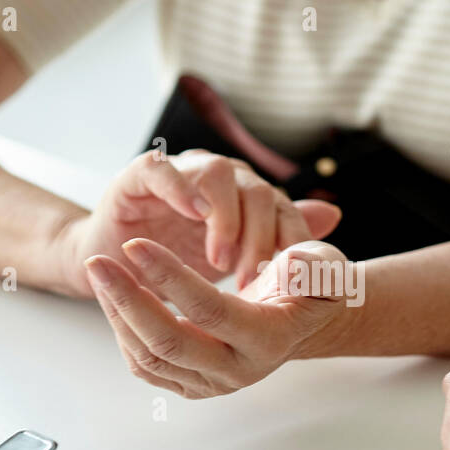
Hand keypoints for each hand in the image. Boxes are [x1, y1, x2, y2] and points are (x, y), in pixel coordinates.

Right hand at [59, 150, 340, 295]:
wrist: (116, 269)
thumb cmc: (177, 264)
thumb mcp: (235, 264)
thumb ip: (278, 239)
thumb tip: (333, 215)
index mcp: (244, 195)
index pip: (281, 207)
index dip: (289, 240)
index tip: (288, 281)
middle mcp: (219, 176)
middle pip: (256, 191)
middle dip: (260, 237)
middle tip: (252, 278)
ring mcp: (181, 170)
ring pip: (219, 174)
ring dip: (225, 219)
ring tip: (219, 262)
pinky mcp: (140, 174)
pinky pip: (164, 168)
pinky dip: (182, 187)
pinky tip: (194, 213)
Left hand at [87, 238, 351, 397]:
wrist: (300, 320)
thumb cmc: (309, 287)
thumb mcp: (326, 268)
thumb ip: (313, 266)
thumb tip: (289, 263)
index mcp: (268, 339)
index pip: (209, 310)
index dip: (169, 277)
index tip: (136, 244)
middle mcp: (237, 370)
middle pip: (169, 343)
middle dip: (126, 299)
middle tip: (98, 262)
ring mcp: (210, 383)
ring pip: (149, 357)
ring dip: (117, 313)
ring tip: (100, 272)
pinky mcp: (190, 384)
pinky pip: (146, 365)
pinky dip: (123, 330)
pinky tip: (114, 296)